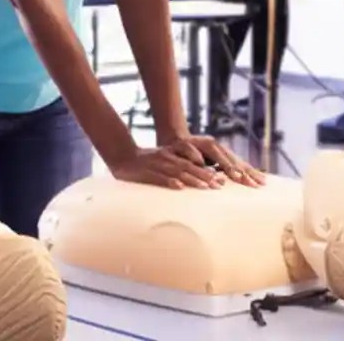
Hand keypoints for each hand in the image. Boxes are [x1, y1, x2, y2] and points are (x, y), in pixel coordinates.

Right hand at [105, 144, 225, 190]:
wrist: (121, 156)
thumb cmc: (143, 163)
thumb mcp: (162, 160)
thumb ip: (177, 169)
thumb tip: (193, 182)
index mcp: (172, 156)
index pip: (193, 164)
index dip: (208, 171)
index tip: (222, 180)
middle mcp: (167, 159)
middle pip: (189, 168)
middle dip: (205, 176)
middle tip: (220, 185)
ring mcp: (156, 165)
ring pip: (177, 172)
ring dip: (192, 179)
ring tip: (206, 187)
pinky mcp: (145, 173)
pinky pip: (159, 178)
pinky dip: (170, 182)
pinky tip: (179, 187)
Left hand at [155, 132, 265, 186]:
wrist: (178, 138)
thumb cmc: (178, 146)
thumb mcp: (181, 147)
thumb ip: (190, 153)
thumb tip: (200, 163)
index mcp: (209, 144)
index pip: (223, 159)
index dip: (231, 168)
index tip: (238, 178)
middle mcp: (219, 146)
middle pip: (235, 161)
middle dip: (246, 173)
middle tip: (256, 184)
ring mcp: (224, 150)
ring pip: (240, 162)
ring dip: (251, 173)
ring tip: (262, 182)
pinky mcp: (225, 155)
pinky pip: (239, 163)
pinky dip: (249, 171)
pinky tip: (258, 178)